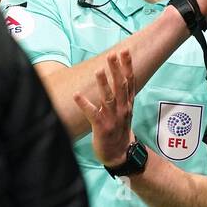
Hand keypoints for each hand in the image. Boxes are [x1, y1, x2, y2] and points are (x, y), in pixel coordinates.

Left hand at [73, 50, 135, 165]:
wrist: (120, 154)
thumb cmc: (119, 131)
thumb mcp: (124, 111)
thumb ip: (121, 96)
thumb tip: (117, 78)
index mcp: (127, 104)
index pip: (129, 81)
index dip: (127, 66)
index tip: (124, 51)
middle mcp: (122, 109)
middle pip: (120, 86)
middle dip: (116, 69)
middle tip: (112, 55)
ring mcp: (113, 118)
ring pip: (109, 98)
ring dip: (103, 84)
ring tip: (99, 70)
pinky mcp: (103, 128)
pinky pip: (93, 115)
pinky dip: (85, 104)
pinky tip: (77, 95)